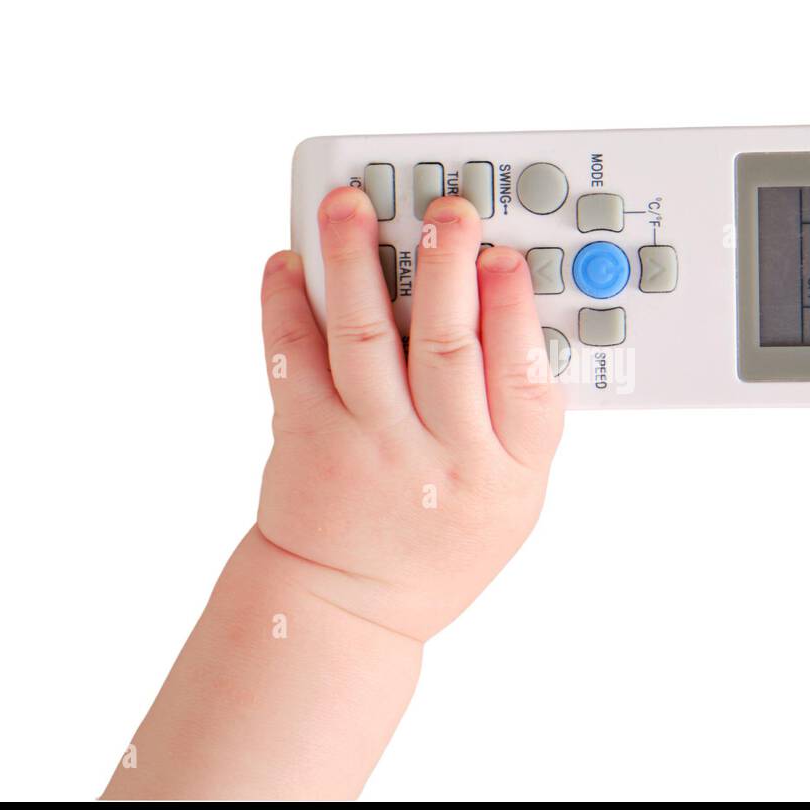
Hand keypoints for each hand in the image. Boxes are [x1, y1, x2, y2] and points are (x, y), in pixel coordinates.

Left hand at [256, 187, 562, 641]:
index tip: (505, 256)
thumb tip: (513, 308)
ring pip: (364, 338)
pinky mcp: (307, 437)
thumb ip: (521, 415)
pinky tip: (288, 262)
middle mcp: (439, 455)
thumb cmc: (439, 543)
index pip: (522, 380)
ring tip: (350, 206)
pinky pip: (294, 359)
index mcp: (506, 469)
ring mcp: (368, 444)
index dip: (514, 311)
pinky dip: (286, 305)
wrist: (348, 604)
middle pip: (446, 346)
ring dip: (356, 263)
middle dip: (447, 267)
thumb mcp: (514, 496)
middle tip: (446, 211)